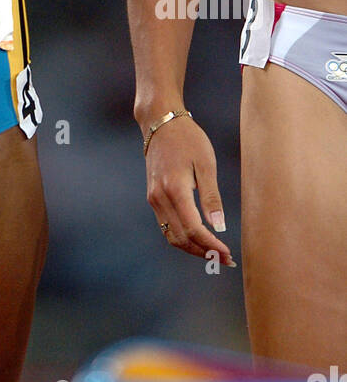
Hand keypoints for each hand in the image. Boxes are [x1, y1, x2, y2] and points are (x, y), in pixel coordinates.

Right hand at [144, 116, 233, 264]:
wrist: (160, 122)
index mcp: (174, 189)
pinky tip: (199, 239)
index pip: (193, 228)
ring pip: (171, 235)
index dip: (211, 245)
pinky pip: (166, 225)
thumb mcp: (205, 163)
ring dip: (192, 249)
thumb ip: (211, 196)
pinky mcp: (153, 196)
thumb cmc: (188, 139)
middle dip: (204, 252)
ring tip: (214, 254)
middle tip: (226, 260)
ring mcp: (153, 198)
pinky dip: (182, 238)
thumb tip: (219, 226)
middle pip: (181, 237)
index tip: (228, 254)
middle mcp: (159, 197)